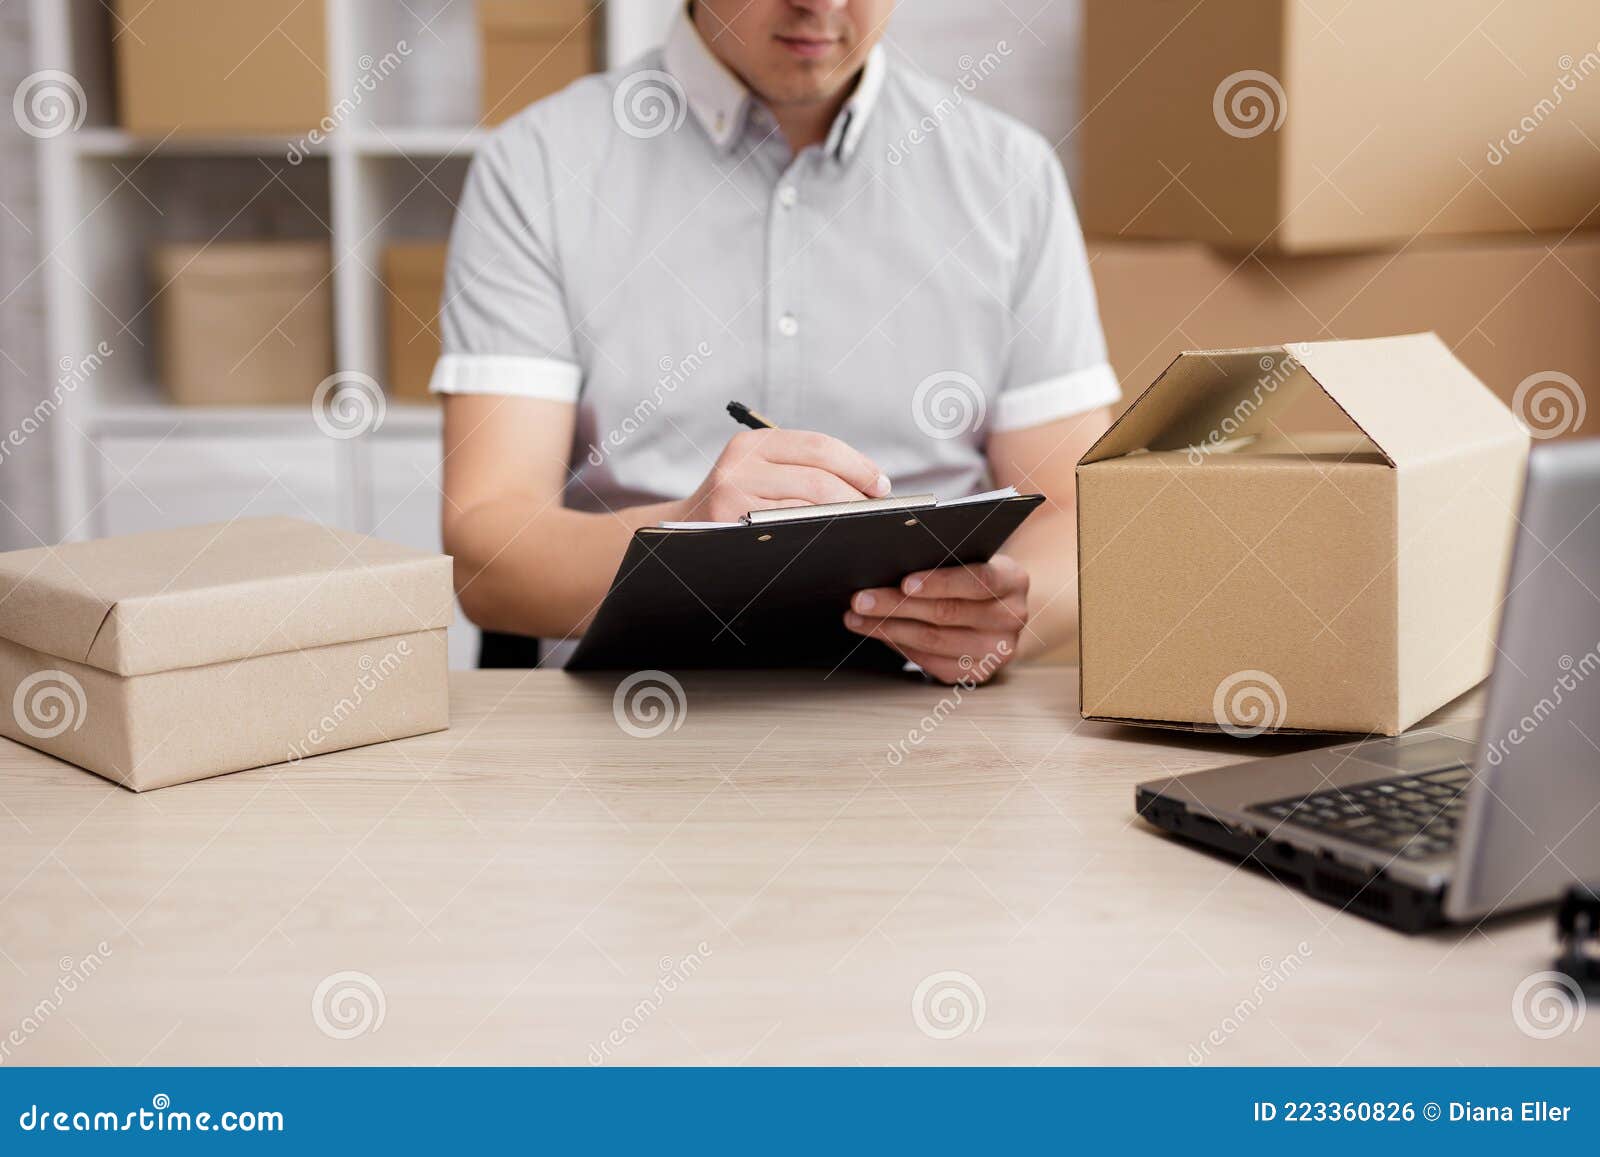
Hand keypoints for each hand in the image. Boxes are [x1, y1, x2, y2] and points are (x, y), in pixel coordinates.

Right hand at [675, 429, 890, 523]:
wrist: (683, 532)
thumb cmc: (736, 503)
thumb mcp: (757, 472)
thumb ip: (799, 467)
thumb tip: (867, 484)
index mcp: (752, 443)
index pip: (819, 446)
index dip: (857, 465)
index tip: (881, 485)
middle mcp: (739, 463)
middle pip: (819, 478)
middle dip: (855, 497)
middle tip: (875, 511)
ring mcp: (733, 496)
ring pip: (808, 507)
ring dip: (841, 518)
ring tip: (858, 525)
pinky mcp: (731, 524)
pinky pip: (791, 530)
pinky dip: (817, 534)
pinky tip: (830, 540)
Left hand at [843, 555, 1029, 684]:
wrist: (997, 608)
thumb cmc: (970, 574)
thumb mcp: (970, 557)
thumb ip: (944, 556)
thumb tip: (886, 561)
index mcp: (1013, 580)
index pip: (978, 580)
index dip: (939, 582)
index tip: (903, 582)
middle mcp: (1012, 617)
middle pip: (947, 613)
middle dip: (897, 605)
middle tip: (861, 599)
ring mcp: (998, 650)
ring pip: (934, 641)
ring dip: (888, 629)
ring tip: (857, 617)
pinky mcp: (979, 672)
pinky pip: (932, 662)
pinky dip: (900, 646)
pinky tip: (877, 633)